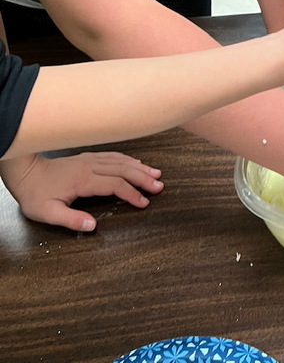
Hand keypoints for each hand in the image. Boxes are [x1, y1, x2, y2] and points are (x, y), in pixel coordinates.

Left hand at [0, 151, 163, 231]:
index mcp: (83, 180)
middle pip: (123, 170)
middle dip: (143, 178)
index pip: (115, 185)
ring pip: (121, 161)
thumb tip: (93, 226)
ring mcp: (90, 160)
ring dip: (140, 167)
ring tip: (156, 173)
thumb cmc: (36, 194)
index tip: (144, 202)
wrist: (26, 173)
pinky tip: (136, 163)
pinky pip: (114, 156)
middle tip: (159, 186)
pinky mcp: (88, 157)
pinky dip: (129, 160)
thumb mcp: (48, 213)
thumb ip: (71, 220)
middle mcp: (90, 166)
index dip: (131, 193)